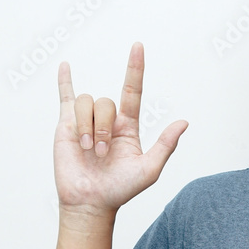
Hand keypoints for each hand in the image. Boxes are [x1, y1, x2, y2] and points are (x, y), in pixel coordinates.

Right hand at [53, 42, 187, 217]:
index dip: (135, 68)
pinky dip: (65, 81)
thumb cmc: (121, 189)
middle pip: (106, 102)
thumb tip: (184, 122)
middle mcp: (108, 121)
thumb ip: (165, 145)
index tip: (138, 46)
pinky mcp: (66, 126)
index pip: (133, 90)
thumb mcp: (149, 169)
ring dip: (88, 127)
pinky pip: (66, 97)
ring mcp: (86, 121)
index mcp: (128, 126)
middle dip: (103, 127)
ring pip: (87, 103)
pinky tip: (65, 66)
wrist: (91, 202)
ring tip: (88, 150)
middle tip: (102, 153)